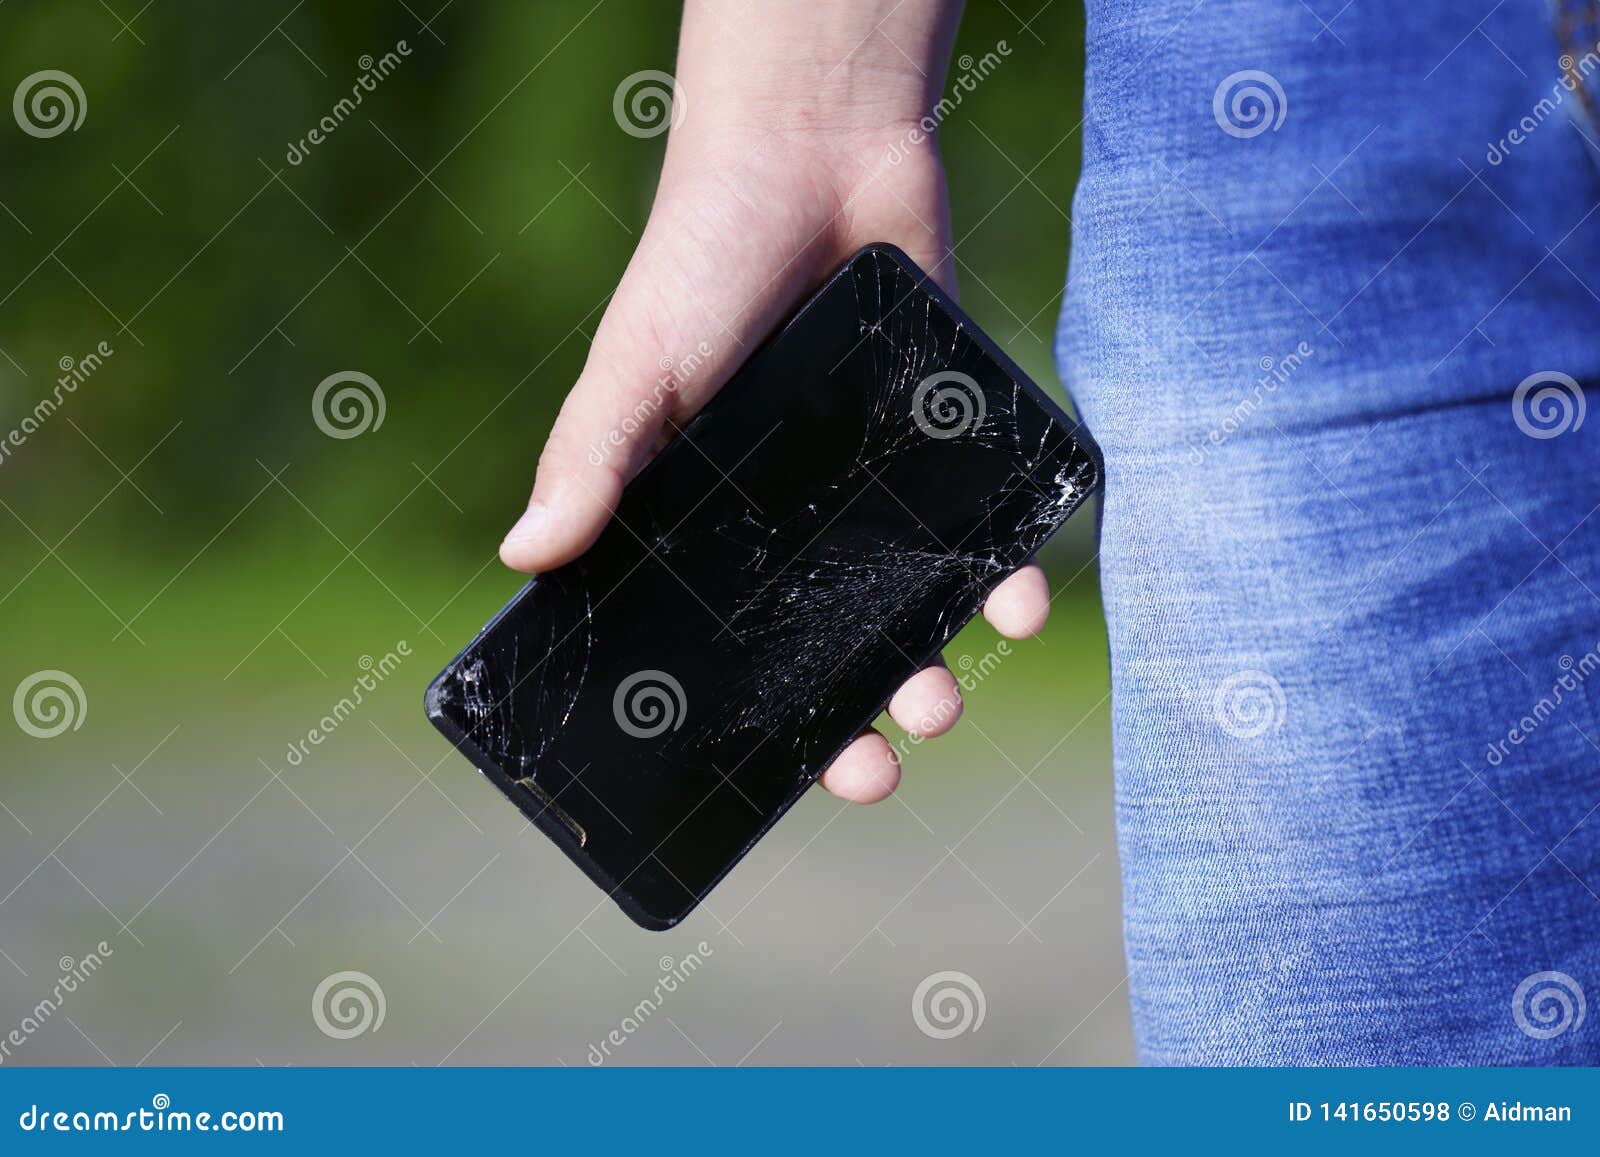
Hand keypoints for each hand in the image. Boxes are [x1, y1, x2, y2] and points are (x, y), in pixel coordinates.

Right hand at [501, 0, 1051, 802]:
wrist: (817, 153)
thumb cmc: (701, 262)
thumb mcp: (636, 366)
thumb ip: (592, 457)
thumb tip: (524, 557)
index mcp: (713, 526)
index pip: (732, 645)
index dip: (757, 717)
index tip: (786, 776)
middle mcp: (798, 523)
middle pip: (833, 644)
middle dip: (859, 715)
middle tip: (881, 758)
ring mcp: (876, 490)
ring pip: (913, 605)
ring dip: (934, 664)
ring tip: (941, 695)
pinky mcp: (946, 446)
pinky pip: (985, 529)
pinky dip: (1007, 573)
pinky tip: (1017, 602)